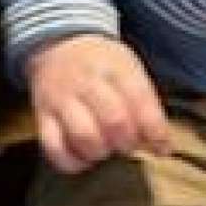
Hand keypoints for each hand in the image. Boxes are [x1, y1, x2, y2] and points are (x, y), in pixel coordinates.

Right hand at [26, 35, 170, 174]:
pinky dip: (71, 161)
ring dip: (101, 152)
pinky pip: (53, 147)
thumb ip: (145, 104)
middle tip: (129, 146)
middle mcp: (87, 82)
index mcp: (115, 67)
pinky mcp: (43, 116)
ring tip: (106, 150)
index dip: (155, 131)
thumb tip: (160, 145)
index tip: (162, 148)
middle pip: (114, 120)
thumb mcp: (129, 69)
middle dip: (128, 142)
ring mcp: (61, 99)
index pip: (140, 100)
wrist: (58, 43)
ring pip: (83, 136)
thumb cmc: (101, 64)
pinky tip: (83, 159)